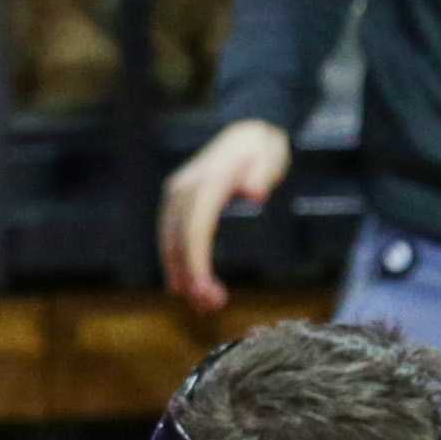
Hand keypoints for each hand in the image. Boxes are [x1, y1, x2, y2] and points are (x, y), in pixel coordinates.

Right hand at [159, 119, 292, 310]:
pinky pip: (172, 236)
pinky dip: (176, 262)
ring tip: (201, 305)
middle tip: (209, 307)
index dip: (196, 262)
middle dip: (189, 277)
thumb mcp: (270, 154)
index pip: (196, 229)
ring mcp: (177, 193)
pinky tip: (183, 286)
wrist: (246, 132)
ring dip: (181, 274)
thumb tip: (256, 193)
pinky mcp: (178, 201)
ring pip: (170, 240)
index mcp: (207, 182)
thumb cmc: (262, 148)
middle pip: (179, 239)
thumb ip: (263, 173)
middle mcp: (184, 188)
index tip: (204, 290)